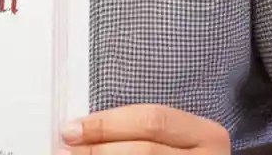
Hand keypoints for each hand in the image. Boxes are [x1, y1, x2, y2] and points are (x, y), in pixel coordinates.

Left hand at [61, 104, 231, 153]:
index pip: (152, 120)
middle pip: (145, 151)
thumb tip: (79, 130)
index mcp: (207, 134)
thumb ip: (137, 129)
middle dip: (99, 149)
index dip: (107, 124)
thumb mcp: (171, 137)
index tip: (70, 128)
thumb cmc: (176, 152)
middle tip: (64, 149)